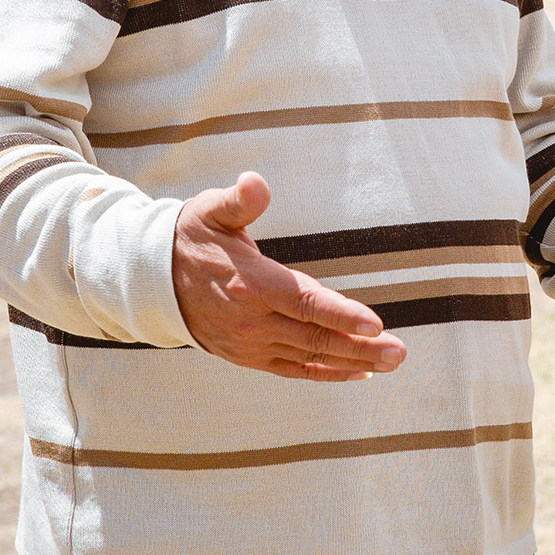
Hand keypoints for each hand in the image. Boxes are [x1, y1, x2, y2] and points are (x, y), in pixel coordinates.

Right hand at [173, 171, 407, 381]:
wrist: (154, 280)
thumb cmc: (192, 237)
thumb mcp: (211, 210)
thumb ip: (239, 200)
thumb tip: (255, 182)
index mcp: (251, 284)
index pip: (305, 303)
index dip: (341, 315)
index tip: (376, 324)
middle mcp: (253, 320)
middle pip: (315, 338)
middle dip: (361, 346)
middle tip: (400, 353)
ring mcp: (251, 344)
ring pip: (309, 357)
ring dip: (352, 362)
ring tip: (388, 364)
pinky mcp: (248, 356)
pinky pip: (293, 370)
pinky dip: (324, 372)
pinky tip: (355, 372)